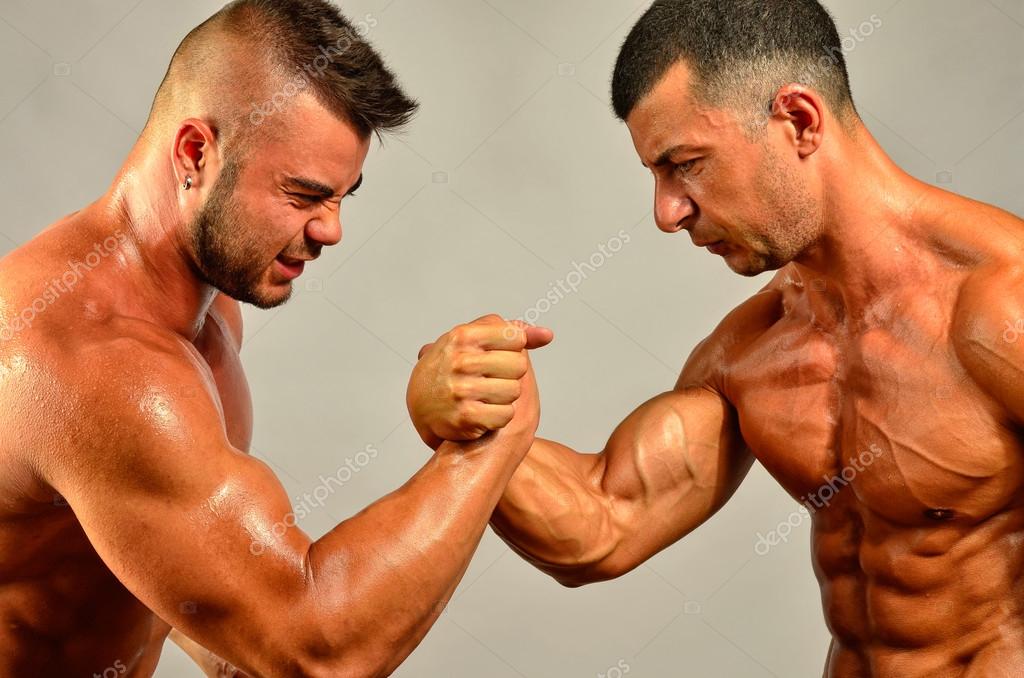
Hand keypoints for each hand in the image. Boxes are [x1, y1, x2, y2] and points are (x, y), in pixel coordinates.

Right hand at [407, 314, 552, 448]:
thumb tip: (547, 335)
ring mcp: (462, 389)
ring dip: (503, 398)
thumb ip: (511, 332)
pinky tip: (482, 413)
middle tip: (487, 379)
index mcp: (463, 335)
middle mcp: (461, 360)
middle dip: (509, 375)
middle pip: (519, 366)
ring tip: (483, 397)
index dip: (510, 350)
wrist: (419, 405)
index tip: (493, 357)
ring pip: (514, 391)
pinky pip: (506, 414)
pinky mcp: (465, 417)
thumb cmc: (451, 367)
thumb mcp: (472, 340)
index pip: (516, 338)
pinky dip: (498, 417)